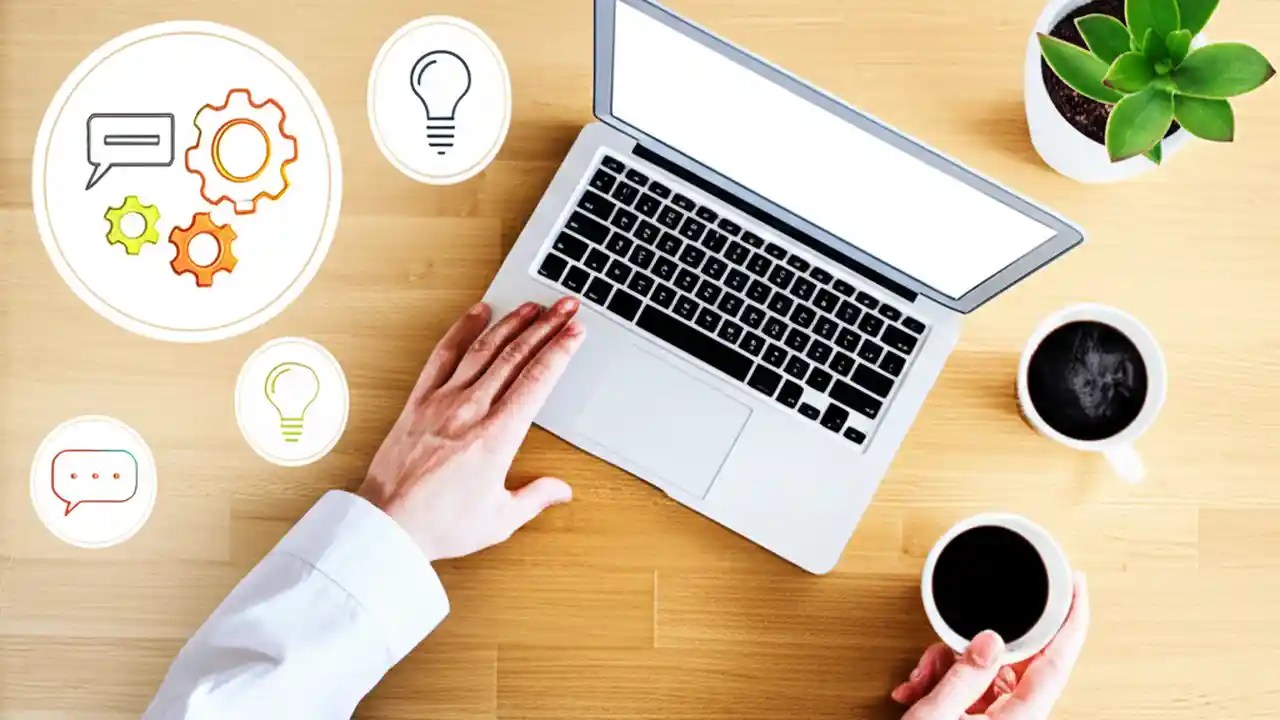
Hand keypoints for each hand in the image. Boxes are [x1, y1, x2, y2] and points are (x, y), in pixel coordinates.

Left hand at [358, 297, 584, 561]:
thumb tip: (561, 491)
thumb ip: (535, 497)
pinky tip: (479, 313)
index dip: (560, 351)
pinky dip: (462, 329)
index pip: (538, 380)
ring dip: (512, 323)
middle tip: (566, 307)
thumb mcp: (499, 518)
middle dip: (546, 327)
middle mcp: (471, 410)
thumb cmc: (439, 524)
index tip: (575, 332)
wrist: (387, 523)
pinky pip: (442, 355)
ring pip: (484, 349)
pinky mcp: (419, 401)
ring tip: (533, 306)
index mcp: (497, 436)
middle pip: (516, 356)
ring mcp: (443, 401)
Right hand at [892, 572, 1089, 718]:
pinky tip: (920, 690)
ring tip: (922, 682)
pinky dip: (944, 681)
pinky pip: (972, 687)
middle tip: (944, 650)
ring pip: (986, 671)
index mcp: (1020, 719)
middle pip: (1012, 661)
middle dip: (970, 647)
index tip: (1077, 586)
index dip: (1072, 620)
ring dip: (949, 667)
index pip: (1058, 661)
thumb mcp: (938, 715)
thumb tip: (990, 639)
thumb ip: (965, 673)